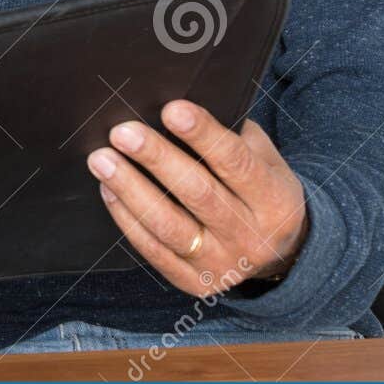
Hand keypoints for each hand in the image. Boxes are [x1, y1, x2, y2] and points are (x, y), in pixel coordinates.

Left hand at [88, 99, 308, 296]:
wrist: (281, 256)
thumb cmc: (260, 191)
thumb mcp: (267, 162)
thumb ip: (236, 137)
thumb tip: (183, 100)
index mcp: (275, 201)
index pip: (237, 163)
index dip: (204, 135)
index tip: (171, 109)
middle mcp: (251, 237)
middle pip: (198, 193)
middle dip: (156, 159)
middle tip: (122, 132)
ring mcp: (222, 264)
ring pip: (169, 225)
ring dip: (130, 189)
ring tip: (102, 159)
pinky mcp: (193, 282)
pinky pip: (153, 250)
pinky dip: (127, 218)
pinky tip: (108, 190)